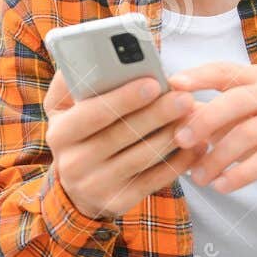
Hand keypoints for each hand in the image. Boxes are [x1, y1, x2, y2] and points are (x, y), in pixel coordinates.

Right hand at [44, 69, 206, 219]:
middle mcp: (73, 163)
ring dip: (171, 135)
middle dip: (156, 114)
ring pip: (142, 157)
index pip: (92, 113)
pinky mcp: (118, 202)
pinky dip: (178, 162)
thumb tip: (86, 53)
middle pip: (121, 135)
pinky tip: (197, 145)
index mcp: (60, 133)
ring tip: (194, 116)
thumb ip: (72, 82)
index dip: (123, 98)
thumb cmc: (80, 134)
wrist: (78, 188)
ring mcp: (95, 186)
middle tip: (185, 98)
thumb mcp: (64, 110)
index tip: (153, 82)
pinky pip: (154, 180)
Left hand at [166, 62, 256, 193]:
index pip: (224, 71)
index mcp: (255, 77)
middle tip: (180, 141)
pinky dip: (240, 175)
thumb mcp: (226, 119)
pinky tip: (220, 186)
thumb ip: (199, 112)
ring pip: (248, 134)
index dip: (198, 76)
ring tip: (197, 177)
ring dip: (217, 157)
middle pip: (236, 100)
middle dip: (204, 121)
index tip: (174, 84)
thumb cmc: (252, 131)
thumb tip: (162, 109)